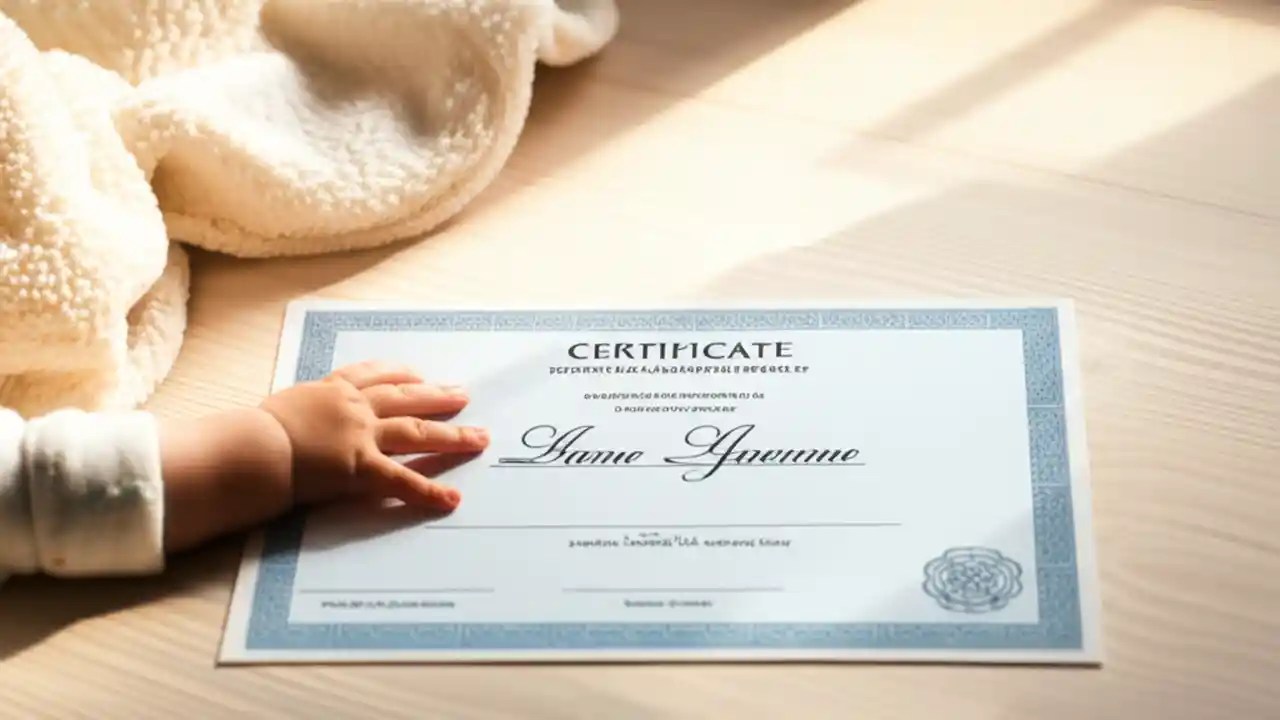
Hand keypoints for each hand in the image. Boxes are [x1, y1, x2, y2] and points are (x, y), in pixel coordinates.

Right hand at [261, 361, 489, 511]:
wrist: (251, 449)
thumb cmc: (252, 433)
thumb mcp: (282, 408)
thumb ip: (303, 411)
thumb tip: (302, 420)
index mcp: (332, 390)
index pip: (374, 375)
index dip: (401, 374)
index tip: (420, 375)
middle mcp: (354, 408)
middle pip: (407, 398)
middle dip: (439, 396)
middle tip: (464, 396)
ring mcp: (362, 436)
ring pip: (417, 432)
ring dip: (452, 434)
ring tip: (480, 438)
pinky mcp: (363, 468)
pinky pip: (403, 481)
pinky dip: (430, 491)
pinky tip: (453, 498)